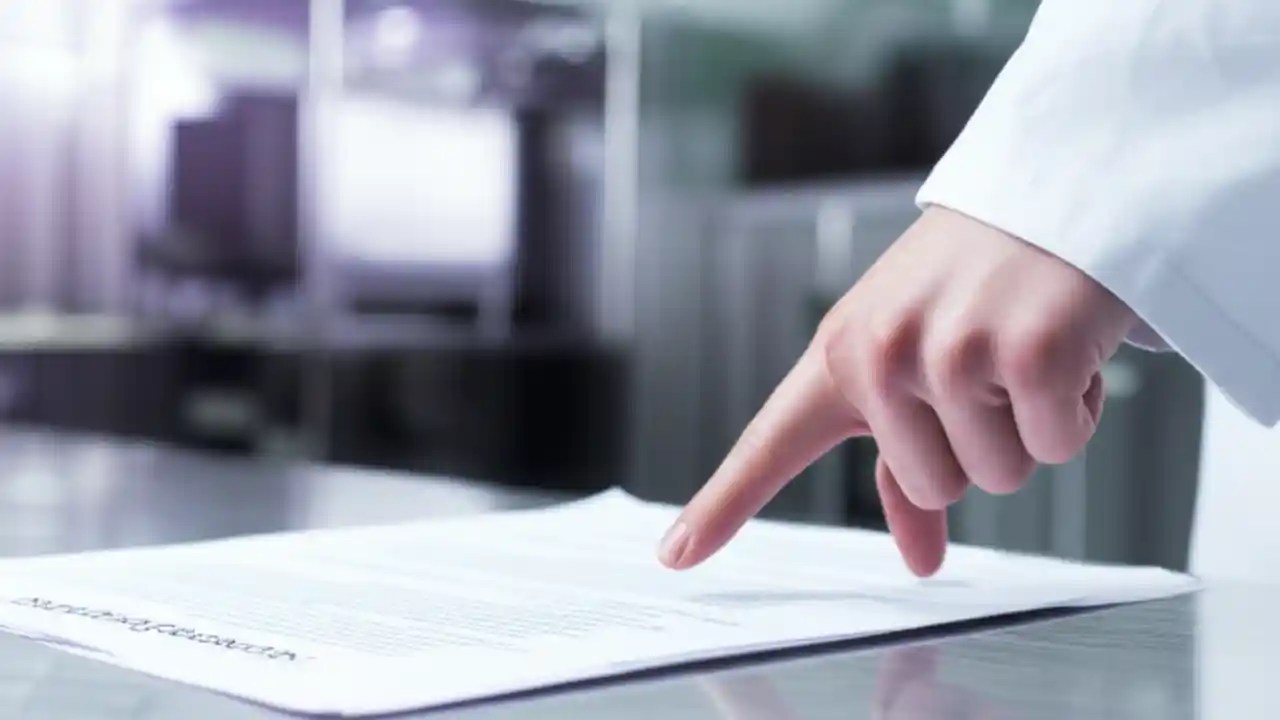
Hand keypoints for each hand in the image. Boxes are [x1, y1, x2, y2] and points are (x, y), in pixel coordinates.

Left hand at [658, 207, 1137, 575]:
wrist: (1053, 189)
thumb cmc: (977, 284)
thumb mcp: (918, 357)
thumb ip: (905, 459)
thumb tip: (919, 559)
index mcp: (839, 353)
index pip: (770, 444)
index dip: (721, 506)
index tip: (675, 555)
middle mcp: (880, 353)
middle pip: (938, 491)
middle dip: (979, 443)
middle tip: (990, 363)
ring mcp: (950, 353)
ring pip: (1000, 477)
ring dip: (1028, 424)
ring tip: (1020, 343)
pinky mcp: (1028, 353)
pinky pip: (1059, 446)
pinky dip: (1076, 408)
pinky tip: (1063, 343)